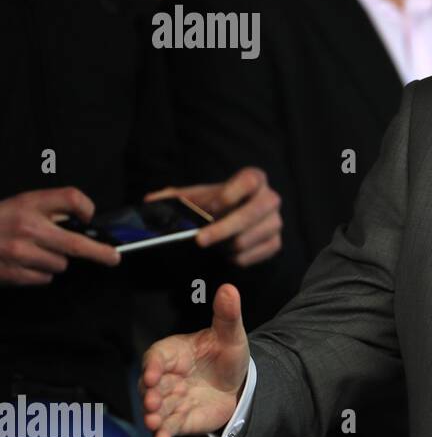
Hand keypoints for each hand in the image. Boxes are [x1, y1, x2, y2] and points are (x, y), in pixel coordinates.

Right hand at [0, 187, 120, 285]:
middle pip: (76, 243)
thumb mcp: (21, 205)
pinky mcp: (12, 273)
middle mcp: (27, 227)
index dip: (87, 208)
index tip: (90, 218)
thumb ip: (50, 209)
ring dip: (55, 261)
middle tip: (113, 258)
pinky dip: (40, 273)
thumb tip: (83, 223)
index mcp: (29, 204)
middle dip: (100, 253)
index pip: (71, 198)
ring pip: (60, 264)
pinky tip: (23, 264)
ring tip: (34, 252)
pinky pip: (44, 278)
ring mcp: (19, 252)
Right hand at [139, 284, 251, 436]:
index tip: (154, 374)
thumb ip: (227, 314)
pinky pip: (167, 427)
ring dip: (152, 416)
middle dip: (149, 394)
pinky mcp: (178, 419)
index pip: (156, 357)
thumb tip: (229, 288)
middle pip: (150, 386)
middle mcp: (165, 377)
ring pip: (155, 408)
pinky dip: (162, 433)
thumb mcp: (232, 335)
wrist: (238, 385)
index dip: (153, 366)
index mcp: (173, 353)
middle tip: (152, 401)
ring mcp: (170, 400)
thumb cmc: (227, 355)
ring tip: (154, 423)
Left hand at [147, 167, 282, 266]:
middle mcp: (270, 198)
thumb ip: (177, 197)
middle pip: (253, 212)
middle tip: (199, 240)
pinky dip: (236, 257)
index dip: (231, 193)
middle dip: (224, 228)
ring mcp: (275, 222)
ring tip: (213, 244)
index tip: (211, 208)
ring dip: (227, 244)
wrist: (237, 218)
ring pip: (252, 237)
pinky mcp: (276, 242)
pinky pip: (254, 255)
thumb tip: (151, 200)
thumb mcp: (198, 197)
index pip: (249, 180)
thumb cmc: (216, 204)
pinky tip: (225, 252)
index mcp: (254, 179)